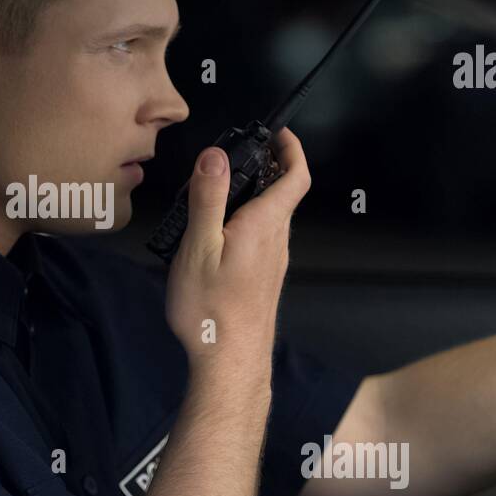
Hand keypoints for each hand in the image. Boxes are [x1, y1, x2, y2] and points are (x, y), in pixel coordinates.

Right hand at [164, 127, 310, 363]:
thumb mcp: (199, 247)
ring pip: (270, 216)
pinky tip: (216, 235)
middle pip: (282, 193)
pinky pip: (260, 238)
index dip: (292, 148)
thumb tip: (215, 156)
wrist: (229, 363)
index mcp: (264, 225)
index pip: (295, 176)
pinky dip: (245, 222)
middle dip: (264, 167)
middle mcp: (276, 241)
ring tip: (216, 192)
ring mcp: (272, 262)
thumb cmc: (212, 312)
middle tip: (236, 155)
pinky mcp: (262, 279)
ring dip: (253, 195)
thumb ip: (209, 199)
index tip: (278, 132)